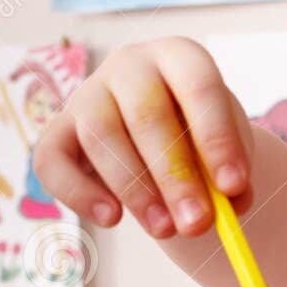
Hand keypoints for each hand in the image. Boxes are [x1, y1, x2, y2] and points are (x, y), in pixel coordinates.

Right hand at [31, 37, 254, 241]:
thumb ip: (230, 177)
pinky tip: (112, 218)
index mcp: (179, 57)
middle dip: (175, 176)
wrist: (159, 138)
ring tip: (166, 230)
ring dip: (135, 190)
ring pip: (101, 136)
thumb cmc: (197, 139)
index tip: (233, 187)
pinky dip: (80, 193)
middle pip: (146, 115)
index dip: (217, 137)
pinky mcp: (57, 130)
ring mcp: (87, 93)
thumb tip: (232, 204)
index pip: (198, 85)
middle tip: (198, 223)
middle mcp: (130, 65)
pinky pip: (53, 160)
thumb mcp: (222, 152)